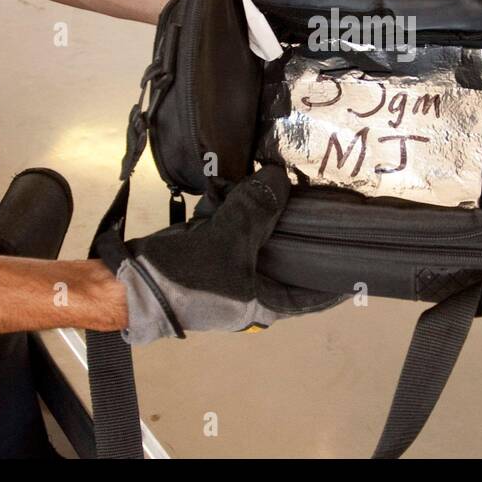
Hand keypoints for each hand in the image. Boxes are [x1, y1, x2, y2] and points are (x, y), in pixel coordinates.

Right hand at [113, 166, 342, 343]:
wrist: (123, 284)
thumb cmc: (182, 279)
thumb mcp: (226, 240)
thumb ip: (256, 209)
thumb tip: (280, 180)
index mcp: (263, 301)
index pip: (313, 294)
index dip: (336, 278)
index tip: (358, 260)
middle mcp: (250, 289)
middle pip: (284, 256)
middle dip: (291, 224)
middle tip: (309, 197)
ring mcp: (227, 273)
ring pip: (256, 236)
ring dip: (255, 209)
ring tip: (261, 182)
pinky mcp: (206, 255)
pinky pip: (228, 229)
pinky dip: (228, 208)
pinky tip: (224, 189)